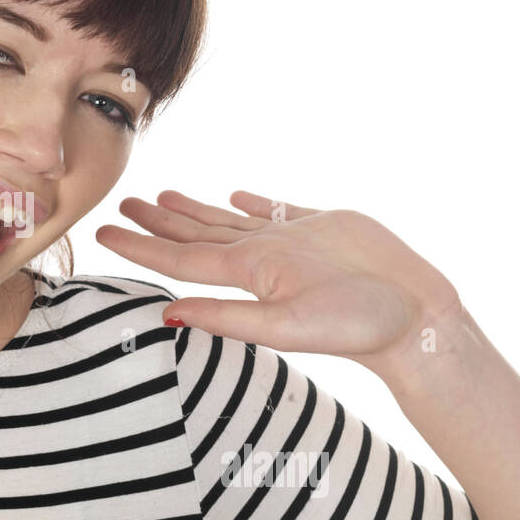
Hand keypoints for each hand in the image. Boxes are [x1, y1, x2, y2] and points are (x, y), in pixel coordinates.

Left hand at [96, 189, 462, 372]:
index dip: (138, 244)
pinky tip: (237, 193)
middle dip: (156, 220)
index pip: (178, 256)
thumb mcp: (286, 325)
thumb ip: (228, 317)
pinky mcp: (321, 226)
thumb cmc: (358, 325)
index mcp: (246, 273)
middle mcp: (260, 254)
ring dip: (193, 208)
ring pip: (228, 218)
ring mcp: (289, 240)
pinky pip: (277, 208)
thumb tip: (165, 314)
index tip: (101, 232)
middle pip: (195, 233)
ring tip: (162, 195)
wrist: (417, 317)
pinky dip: (252, 200)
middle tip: (122, 203)